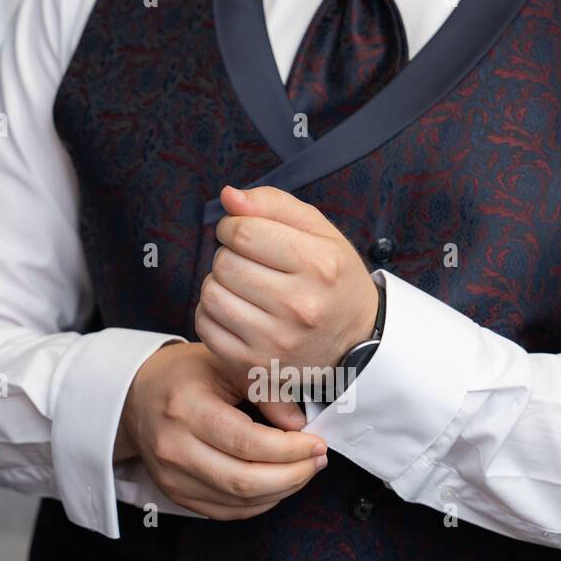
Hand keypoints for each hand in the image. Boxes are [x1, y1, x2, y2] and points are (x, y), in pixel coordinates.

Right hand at [114, 342, 326, 518]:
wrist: (136, 398)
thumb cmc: (184, 376)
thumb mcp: (224, 364)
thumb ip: (264, 389)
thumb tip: (301, 423)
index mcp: (186, 408)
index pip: (247, 443)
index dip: (290, 449)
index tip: (316, 442)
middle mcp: (174, 448)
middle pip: (244, 480)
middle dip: (293, 475)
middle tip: (318, 459)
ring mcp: (172, 477)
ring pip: (239, 501)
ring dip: (281, 490)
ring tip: (305, 470)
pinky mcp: (176, 495)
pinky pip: (227, 511)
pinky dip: (260, 503)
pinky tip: (279, 484)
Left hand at [195, 185, 379, 379]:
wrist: (355, 342)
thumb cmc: (333, 280)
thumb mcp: (320, 232)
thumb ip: (274, 204)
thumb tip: (229, 196)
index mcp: (320, 265)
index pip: (244, 232)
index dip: (233, 226)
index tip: (242, 234)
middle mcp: (301, 306)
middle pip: (225, 263)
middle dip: (229, 256)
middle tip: (248, 264)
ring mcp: (277, 340)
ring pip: (211, 294)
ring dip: (219, 284)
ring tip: (242, 287)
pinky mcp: (255, 364)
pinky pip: (205, 326)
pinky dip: (212, 313)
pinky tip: (236, 310)